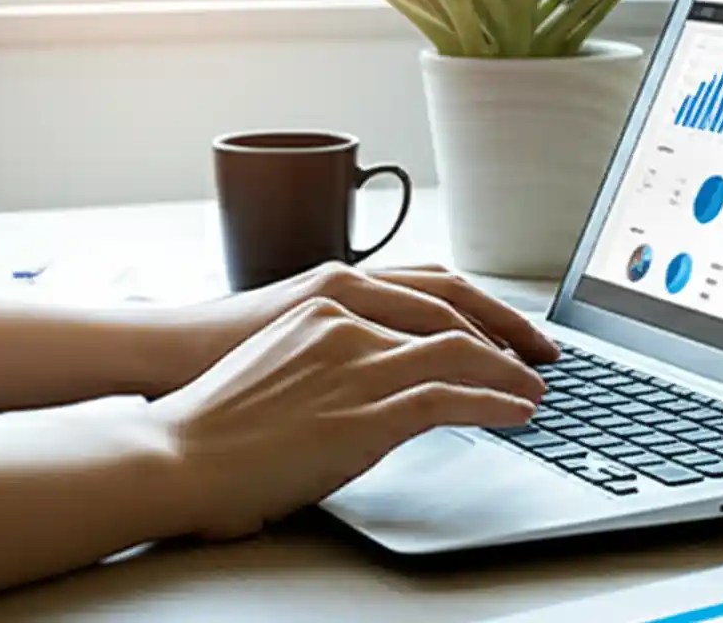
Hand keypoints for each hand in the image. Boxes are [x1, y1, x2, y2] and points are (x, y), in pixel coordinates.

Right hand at [158, 262, 558, 395]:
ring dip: (509, 367)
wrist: (176, 434)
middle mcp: (352, 306)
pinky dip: (492, 401)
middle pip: (457, 306)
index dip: (482, 305)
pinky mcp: (363, 402)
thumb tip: (381, 361)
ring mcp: (358, 352)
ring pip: (460, 347)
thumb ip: (340, 342)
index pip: (433, 286)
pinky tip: (515, 412)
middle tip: (547, 351)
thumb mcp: (288, 348)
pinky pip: (449, 395)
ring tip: (539, 387)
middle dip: (509, 329)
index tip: (513, 325)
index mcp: (337, 289)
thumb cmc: (220, 395)